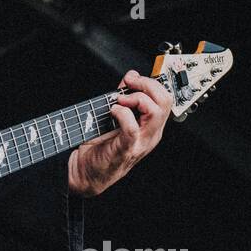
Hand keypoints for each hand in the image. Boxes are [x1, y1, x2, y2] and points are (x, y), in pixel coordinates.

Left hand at [67, 69, 172, 197]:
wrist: (86, 172)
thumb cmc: (100, 146)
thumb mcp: (115, 117)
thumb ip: (124, 99)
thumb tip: (129, 79)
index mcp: (151, 126)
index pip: (165, 98)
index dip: (149, 82)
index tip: (132, 78)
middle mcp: (150, 134)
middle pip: (165, 101)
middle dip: (147, 85)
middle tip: (129, 85)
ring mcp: (141, 142)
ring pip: (156, 112)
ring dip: (136, 98)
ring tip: (120, 100)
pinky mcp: (126, 149)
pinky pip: (132, 127)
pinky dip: (122, 114)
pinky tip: (112, 111)